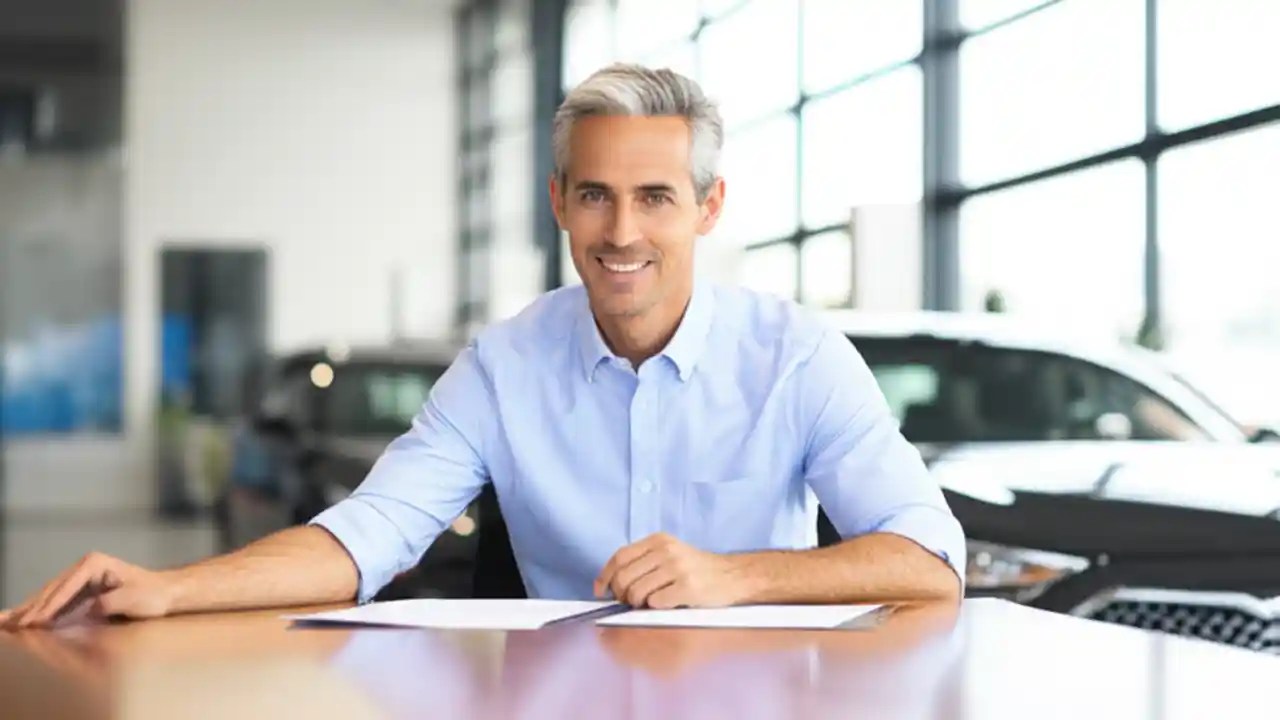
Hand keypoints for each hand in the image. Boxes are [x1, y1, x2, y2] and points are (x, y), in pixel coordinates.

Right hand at [0, 552, 175, 629]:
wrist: (167, 592)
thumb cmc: (153, 595)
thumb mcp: (133, 599)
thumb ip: (108, 603)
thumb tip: (88, 609)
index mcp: (94, 563)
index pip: (65, 588)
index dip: (47, 607)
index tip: (32, 623)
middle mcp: (85, 565)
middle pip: (52, 589)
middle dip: (31, 608)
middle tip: (9, 625)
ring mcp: (82, 575)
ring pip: (50, 594)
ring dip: (30, 609)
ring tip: (7, 622)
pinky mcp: (82, 587)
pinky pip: (57, 599)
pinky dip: (41, 610)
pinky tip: (25, 619)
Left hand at [593, 533, 750, 608]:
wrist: (733, 576)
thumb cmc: (698, 569)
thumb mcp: (670, 554)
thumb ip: (644, 562)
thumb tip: (613, 584)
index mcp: (658, 541)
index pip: (620, 557)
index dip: (605, 576)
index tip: (600, 590)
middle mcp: (666, 551)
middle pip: (624, 577)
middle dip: (622, 595)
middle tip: (630, 602)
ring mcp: (677, 568)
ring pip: (637, 593)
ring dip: (639, 604)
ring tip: (652, 603)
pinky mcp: (687, 587)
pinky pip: (656, 603)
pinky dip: (656, 608)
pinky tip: (669, 604)